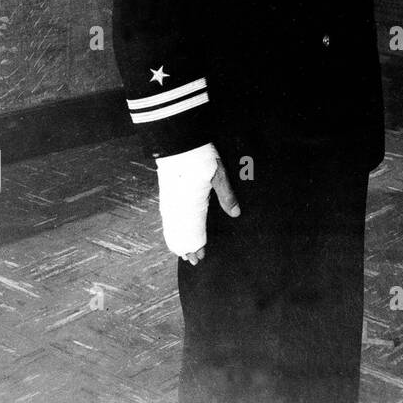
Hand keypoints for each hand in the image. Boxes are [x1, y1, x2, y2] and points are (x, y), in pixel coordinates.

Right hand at [155, 143, 240, 263]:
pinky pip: (166, 217)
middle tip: (192, 260)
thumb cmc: (201, 157)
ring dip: (177, 239)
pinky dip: (170, 228)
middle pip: (181, 233)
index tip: (200, 257)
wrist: (179, 142)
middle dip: (186, 247)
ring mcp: (169, 200)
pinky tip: (173, 231)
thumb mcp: (219, 175)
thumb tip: (236, 213)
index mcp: (191, 204)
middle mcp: (178, 205)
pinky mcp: (166, 193)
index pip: (194, 232)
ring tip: (182, 251)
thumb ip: (226, 196)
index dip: (197, 245)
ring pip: (171, 227)